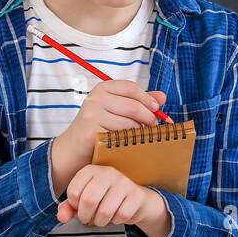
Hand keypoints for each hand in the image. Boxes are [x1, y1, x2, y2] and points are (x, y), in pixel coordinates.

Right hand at [51, 81, 166, 195]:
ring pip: (128, 123)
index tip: (156, 108)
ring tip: (139, 137)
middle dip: (148, 118)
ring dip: (139, 132)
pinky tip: (127, 144)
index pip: (131, 88)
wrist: (74, 148)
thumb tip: (162, 96)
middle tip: (154, 127)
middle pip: (132, 106)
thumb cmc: (99, 127)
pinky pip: (119, 136)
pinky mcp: (90, 131)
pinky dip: (127, 141)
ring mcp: (91, 114)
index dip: (147, 98)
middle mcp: (95, 98)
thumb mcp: (118, 109)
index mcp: (103, 88)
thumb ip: (139, 101)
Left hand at [57, 164, 168, 236]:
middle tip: (89, 218)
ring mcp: (124, 182)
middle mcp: (108, 172)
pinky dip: (117, 221)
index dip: (75, 207)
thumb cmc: (104, 199)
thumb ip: (67, 208)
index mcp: (91, 170)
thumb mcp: (82, 202)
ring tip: (103, 218)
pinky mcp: (137, 194)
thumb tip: (61, 217)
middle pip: (89, 201)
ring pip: (105, 211)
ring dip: (101, 222)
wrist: (135, 200)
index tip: (80, 207)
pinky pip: (121, 215)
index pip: (74, 192)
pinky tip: (118, 215)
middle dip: (86, 216)